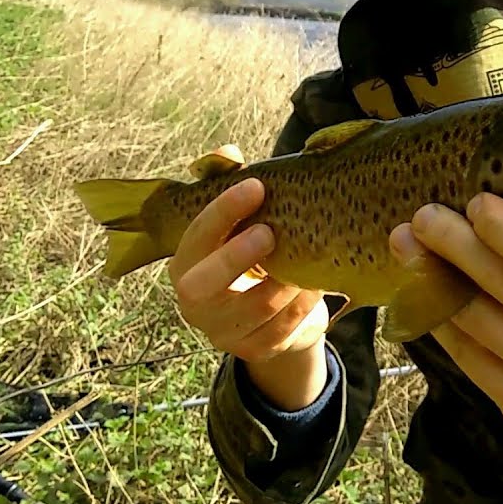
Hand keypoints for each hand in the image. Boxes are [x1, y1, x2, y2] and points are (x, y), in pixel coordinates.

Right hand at [168, 146, 331, 409]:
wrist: (277, 314)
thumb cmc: (257, 255)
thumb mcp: (244, 223)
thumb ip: (232, 186)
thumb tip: (227, 152)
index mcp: (186, 264)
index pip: (194, 237)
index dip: (222, 211)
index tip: (256, 187)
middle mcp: (195, 302)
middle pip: (202, 284)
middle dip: (237, 256)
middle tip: (271, 233)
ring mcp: (222, 332)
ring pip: (254, 308)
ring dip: (285, 280)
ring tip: (307, 258)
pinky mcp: (254, 351)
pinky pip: (282, 329)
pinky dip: (303, 305)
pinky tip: (316, 286)